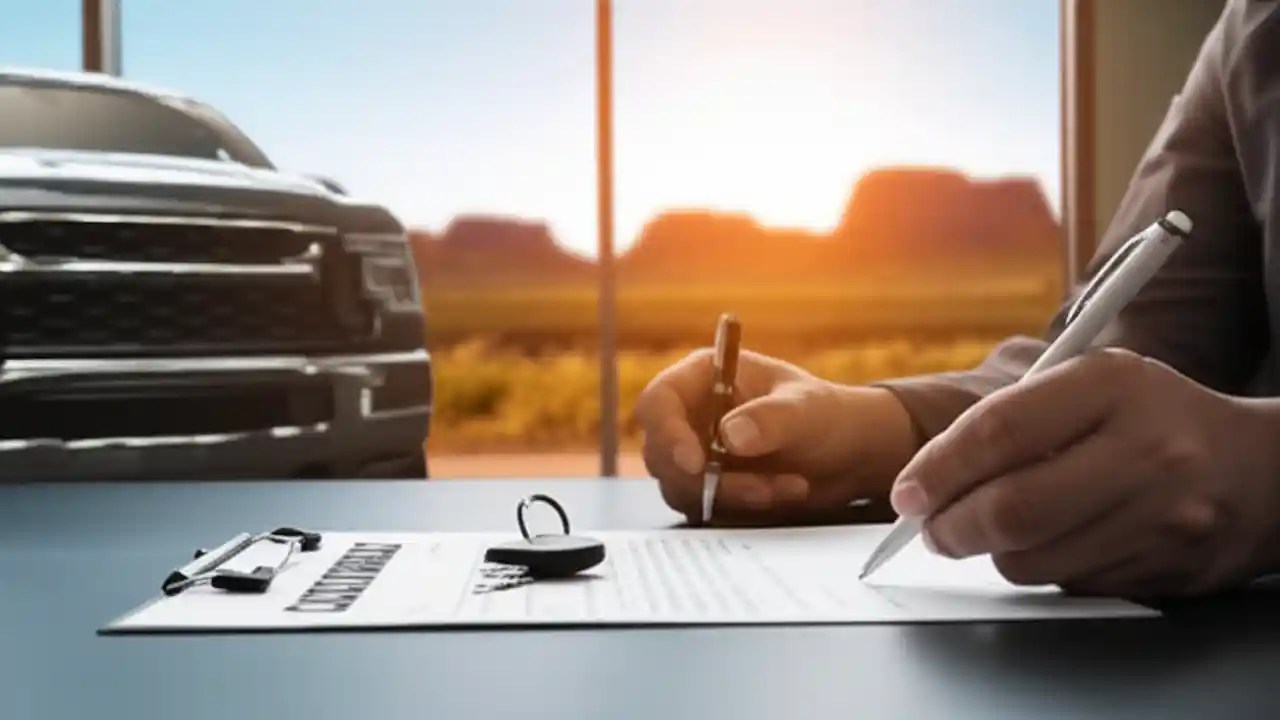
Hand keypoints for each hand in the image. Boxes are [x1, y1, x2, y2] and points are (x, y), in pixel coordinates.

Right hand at [636, 349, 917, 523]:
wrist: (849, 454)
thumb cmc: (826, 414)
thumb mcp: (806, 409)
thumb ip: (770, 419)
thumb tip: (729, 436)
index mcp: (704, 378)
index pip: (658, 402)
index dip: (666, 433)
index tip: (694, 463)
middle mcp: (692, 415)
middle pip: (661, 453)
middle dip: (707, 478)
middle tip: (760, 487)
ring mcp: (698, 454)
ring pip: (682, 487)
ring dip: (733, 495)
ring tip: (789, 486)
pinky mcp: (710, 487)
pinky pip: (706, 507)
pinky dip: (743, 507)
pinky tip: (786, 492)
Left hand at [891, 348, 1279, 596]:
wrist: (1262, 471)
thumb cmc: (1154, 419)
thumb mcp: (1092, 386)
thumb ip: (1012, 418)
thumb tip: (927, 477)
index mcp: (1113, 386)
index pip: (999, 432)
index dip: (938, 469)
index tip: (908, 492)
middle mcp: (1145, 450)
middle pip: (1012, 510)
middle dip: (951, 528)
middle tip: (933, 529)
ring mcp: (1161, 516)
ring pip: (1034, 561)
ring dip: (993, 553)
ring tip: (996, 530)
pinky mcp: (1169, 570)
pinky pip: (1071, 585)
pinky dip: (1045, 569)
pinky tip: (1059, 541)